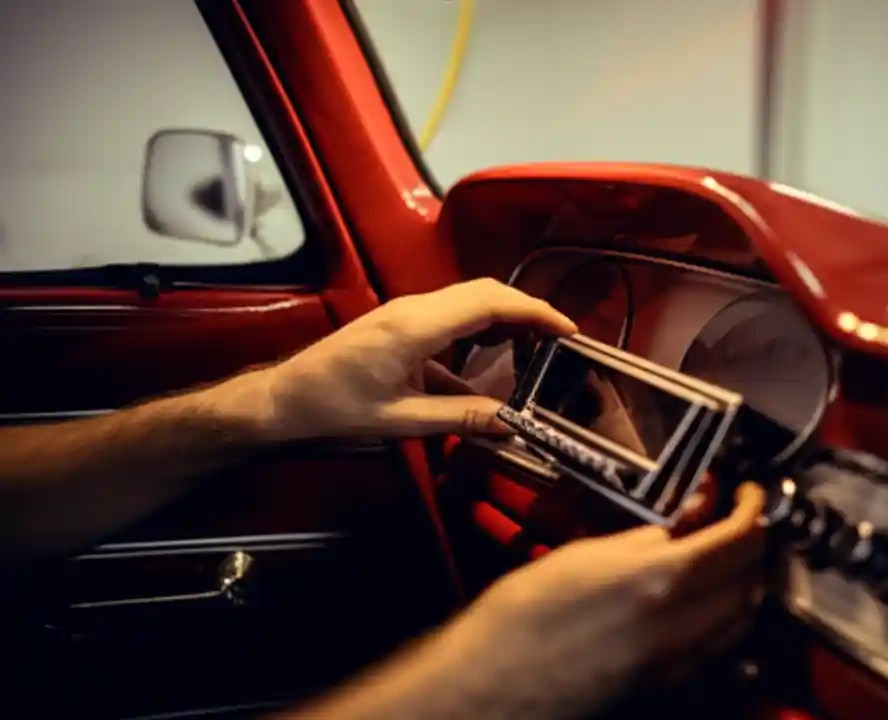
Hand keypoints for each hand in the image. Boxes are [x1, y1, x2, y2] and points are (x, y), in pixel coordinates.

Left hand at [245, 279, 576, 441]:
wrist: (284, 399)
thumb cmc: (330, 408)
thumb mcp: (401, 420)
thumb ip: (460, 418)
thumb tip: (509, 422)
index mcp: (416, 326)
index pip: (490, 303)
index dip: (534, 312)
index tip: (566, 329)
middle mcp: (413, 309)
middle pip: (486, 294)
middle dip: (528, 311)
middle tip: (560, 338)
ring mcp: (406, 313)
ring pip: (470, 301)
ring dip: (506, 318)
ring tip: (534, 348)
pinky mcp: (401, 323)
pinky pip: (452, 317)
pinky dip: (481, 332)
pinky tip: (490, 363)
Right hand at [445, 482, 766, 718]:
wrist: (495, 680)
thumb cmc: (524, 613)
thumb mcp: (588, 552)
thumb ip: (653, 533)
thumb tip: (696, 506)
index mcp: (661, 580)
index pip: (739, 539)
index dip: (753, 508)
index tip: (748, 492)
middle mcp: (681, 624)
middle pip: (751, 579)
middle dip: (754, 543)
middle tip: (739, 516)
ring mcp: (679, 661)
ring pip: (743, 617)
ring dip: (746, 579)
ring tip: (726, 552)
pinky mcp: (668, 683)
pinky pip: (721, 645)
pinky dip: (729, 615)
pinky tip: (708, 596)